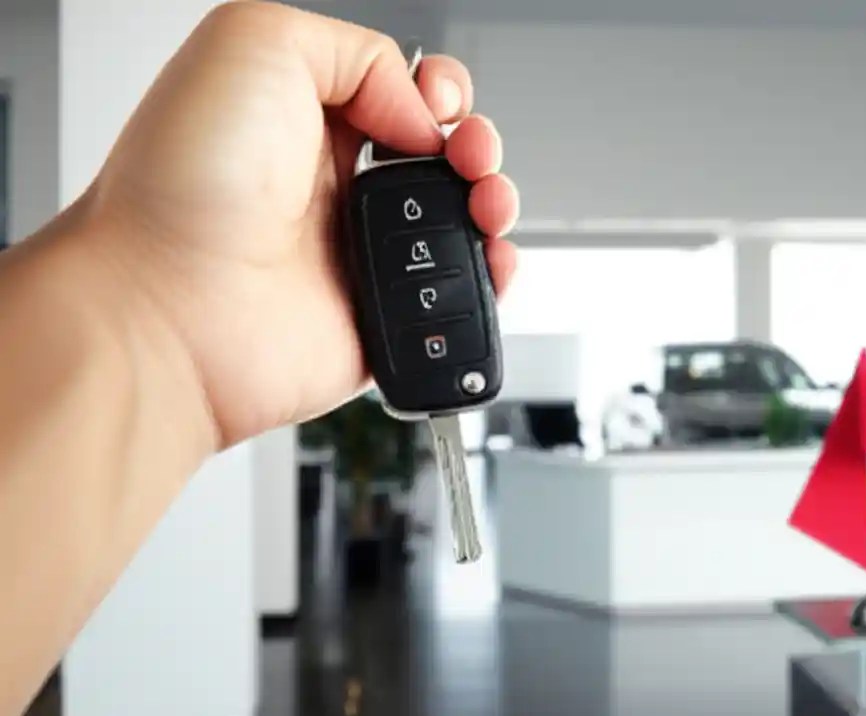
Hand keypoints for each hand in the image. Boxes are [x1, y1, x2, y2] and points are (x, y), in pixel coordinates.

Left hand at [73, 1, 518, 446]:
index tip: (438, 106)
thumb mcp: (256, 41)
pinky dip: (492, 279)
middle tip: (466, 157)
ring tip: (483, 204)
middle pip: (445, 158)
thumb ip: (356, 50)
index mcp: (305, 120)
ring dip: (494, 205)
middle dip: (477, 146)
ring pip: (463, 225)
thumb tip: (418, 113)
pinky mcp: (382, 321)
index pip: (403, 95)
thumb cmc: (182, 185)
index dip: (439, 93)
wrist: (167, 307)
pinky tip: (486, 258)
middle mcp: (334, 188)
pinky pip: (460, 301)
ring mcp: (361, 258)